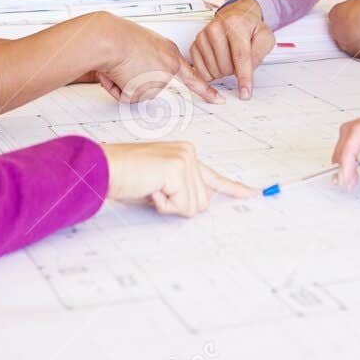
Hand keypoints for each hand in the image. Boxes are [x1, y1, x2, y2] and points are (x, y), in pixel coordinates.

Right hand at [92, 13, 220, 105]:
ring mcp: (159, 80)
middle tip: (126, 64)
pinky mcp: (146, 90)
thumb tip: (140, 74)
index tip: (218, 100)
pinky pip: (127, 97)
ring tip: (120, 65)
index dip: (206, 90)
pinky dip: (118, 88)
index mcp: (169, 52)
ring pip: (138, 92)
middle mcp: (168, 67)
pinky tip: (116, 73)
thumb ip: (150, 58)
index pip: (192, 76)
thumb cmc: (119, 36)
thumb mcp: (143, 43)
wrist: (110, 39)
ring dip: (124, 82)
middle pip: (153, 85)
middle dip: (136, 79)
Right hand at [103, 142, 259, 215]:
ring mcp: (185, 160)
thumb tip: (200, 205)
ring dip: (170, 205)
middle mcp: (190, 154)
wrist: (104, 167)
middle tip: (154, 192)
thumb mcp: (159, 185)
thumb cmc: (125, 177)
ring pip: (194, 206)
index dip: (235, 189)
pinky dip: (163, 205)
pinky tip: (150, 188)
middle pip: (203, 202)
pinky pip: (182, 205)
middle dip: (178, 206)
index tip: (255, 194)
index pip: (215, 178)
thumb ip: (180, 192)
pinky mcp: (178, 170)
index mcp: (186, 155)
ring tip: (150, 188)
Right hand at [188, 0, 274, 99]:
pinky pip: (202, 71)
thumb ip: (259, 53)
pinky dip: (212, 72)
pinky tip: (219, 62)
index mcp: (236, 24)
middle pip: (226, 67)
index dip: (244, 78)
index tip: (245, 93)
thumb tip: (248, 71)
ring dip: (225, 71)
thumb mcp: (265, 37)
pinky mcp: (195, 44)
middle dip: (236, 70)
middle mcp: (216, 28)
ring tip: (229, 57)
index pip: (241, 56)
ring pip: (214, 71)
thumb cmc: (250, 26)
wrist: (237, 15)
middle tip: (239, 58)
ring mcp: (203, 36)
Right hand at [331, 108, 359, 192]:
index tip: (346, 175)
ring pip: (356, 137)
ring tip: (349, 179)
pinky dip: (356, 157)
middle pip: (353, 131)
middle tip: (344, 180)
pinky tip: (357, 172)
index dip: (347, 154)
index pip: (359, 131)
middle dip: (344, 155)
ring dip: (348, 157)